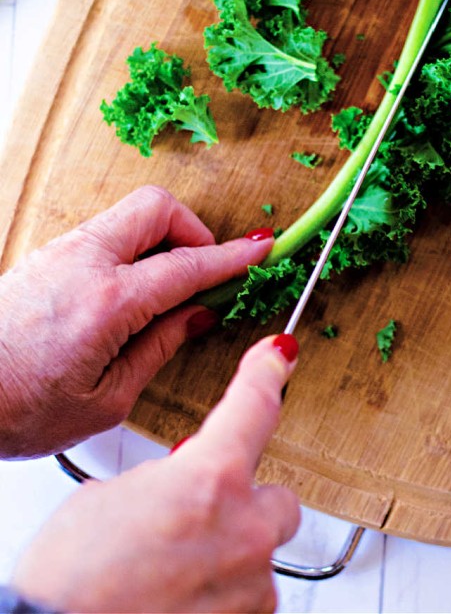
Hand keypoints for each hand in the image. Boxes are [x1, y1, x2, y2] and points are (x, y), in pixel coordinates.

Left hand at [0, 184, 273, 458]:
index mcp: (107, 302)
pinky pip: (105, 233)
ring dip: (161, 239)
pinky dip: (132, 248)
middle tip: (205, 269)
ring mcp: (61, 252)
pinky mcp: (47, 256)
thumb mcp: (105, 398)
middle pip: (158, 208)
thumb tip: (197, 316)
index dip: (232, 258)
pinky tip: (130, 292)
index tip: (261, 250)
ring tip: (166, 289)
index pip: (188, 265)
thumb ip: (159, 348)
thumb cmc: (15, 408)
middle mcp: (83, 262)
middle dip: (194, 229)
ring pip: (130, 215)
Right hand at [12, 335, 300, 613]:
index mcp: (210, 478)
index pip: (254, 405)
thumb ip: (161, 484)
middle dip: (245, 502)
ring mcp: (248, 584)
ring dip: (230, 553)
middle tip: (199, 515)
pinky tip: (180, 597)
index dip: (267, 373)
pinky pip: (248, 599)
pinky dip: (223, 594)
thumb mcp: (108, 501)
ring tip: (174, 570)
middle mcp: (243, 528)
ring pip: (261, 554)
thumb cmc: (71, 585)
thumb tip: (173, 493)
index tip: (279, 357)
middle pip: (276, 498)